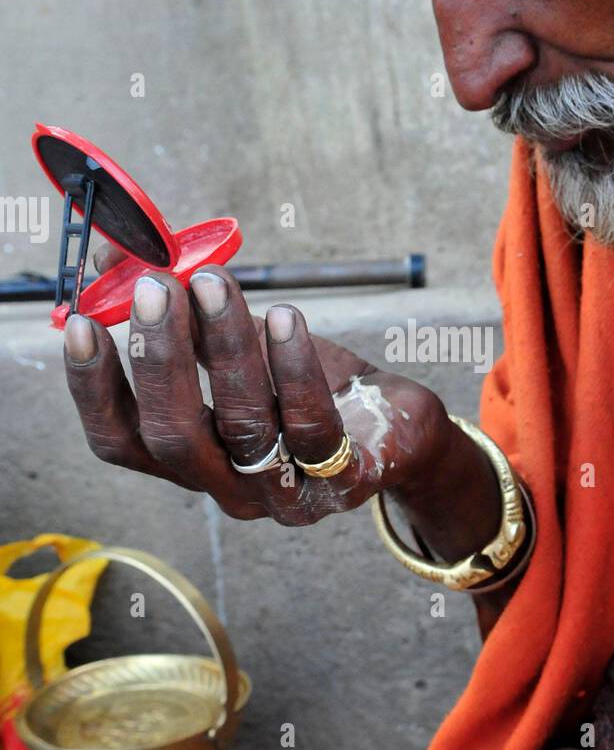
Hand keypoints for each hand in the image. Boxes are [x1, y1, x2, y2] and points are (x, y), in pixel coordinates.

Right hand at [63, 256, 451, 525]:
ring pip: (243, 427)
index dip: (93, 388)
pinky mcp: (343, 480)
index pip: (122, 441)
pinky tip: (282, 316)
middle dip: (158, 360)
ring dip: (225, 348)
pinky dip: (293, 367)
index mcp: (192, 459)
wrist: (397, 428)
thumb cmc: (309, 385)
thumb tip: (121, 257)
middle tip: (155, 289)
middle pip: (174, 438)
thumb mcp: (239, 346)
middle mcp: (229, 486)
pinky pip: (312, 426)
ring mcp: (286, 493)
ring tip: (216, 281)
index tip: (80, 322)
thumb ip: (186, 314)